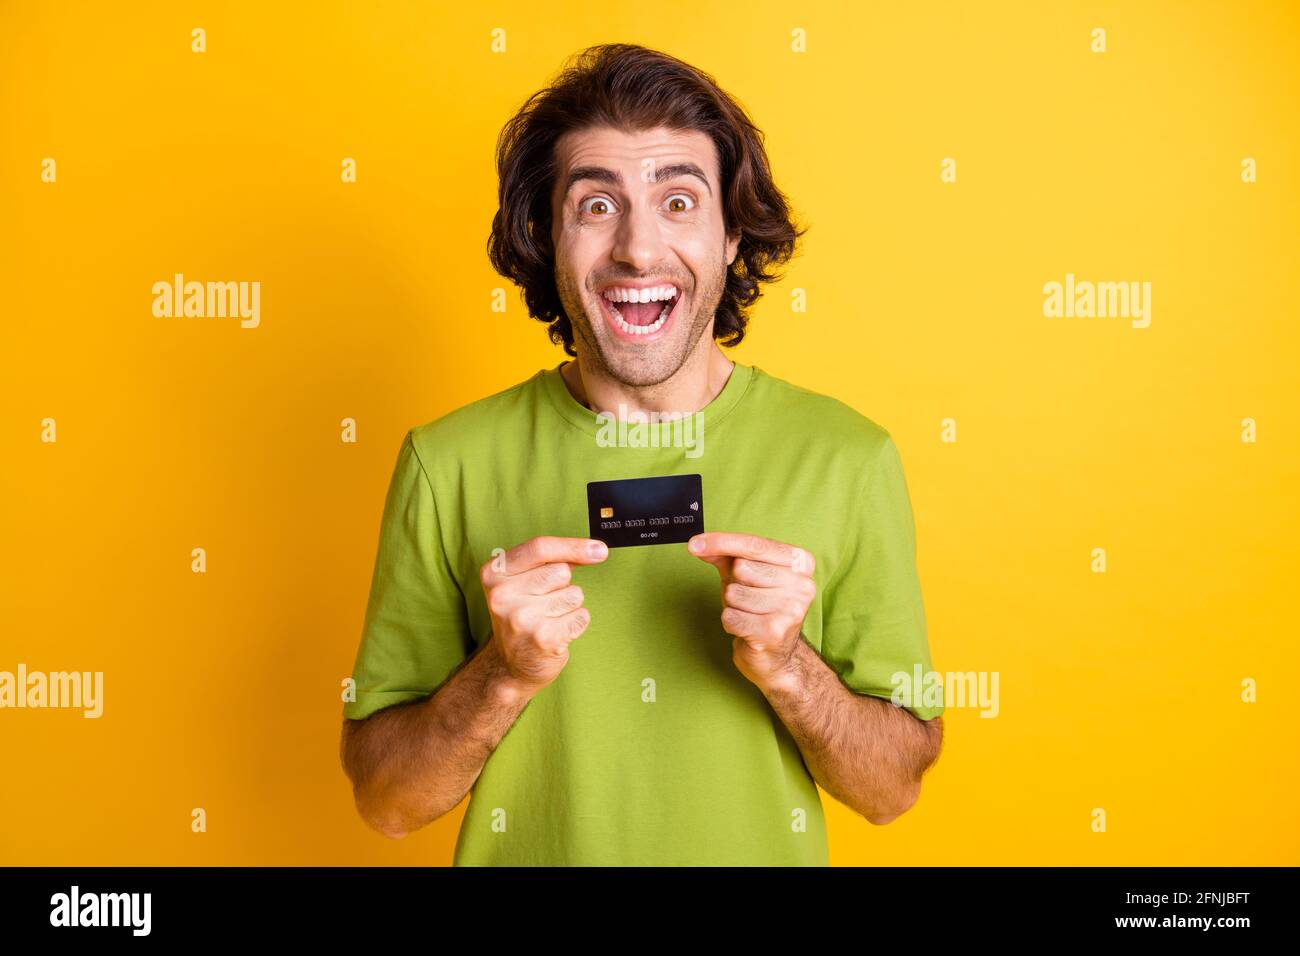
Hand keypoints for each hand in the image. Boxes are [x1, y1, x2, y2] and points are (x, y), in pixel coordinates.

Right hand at [479, 536, 607, 693]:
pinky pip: (581, 616)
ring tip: (548, 619)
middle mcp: (503, 595)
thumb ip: (550, 560)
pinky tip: (557, 633)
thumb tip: (595, 550)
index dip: (573, 546)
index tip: (599, 550)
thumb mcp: (521, 581)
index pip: (539, 548)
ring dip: (569, 606)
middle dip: (563, 585)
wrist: (509, 666)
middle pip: (561, 572)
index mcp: (494, 573)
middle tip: (544, 604)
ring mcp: (522, 618)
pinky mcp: (544, 638)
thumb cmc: (522, 616)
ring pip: (574, 594)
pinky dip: (576, 623)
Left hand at [687, 532, 815, 689]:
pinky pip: (730, 616)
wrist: (775, 656)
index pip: (755, 544)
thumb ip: (725, 555)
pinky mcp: (774, 633)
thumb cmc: (760, 609)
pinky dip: (730, 622)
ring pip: (734, 593)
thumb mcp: (744, 575)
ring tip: (749, 615)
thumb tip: (698, 544)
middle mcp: (803, 585)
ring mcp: (791, 610)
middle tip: (748, 600)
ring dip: (732, 606)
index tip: (694, 544)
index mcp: (801, 563)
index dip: (721, 542)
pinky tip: (746, 628)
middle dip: (734, 584)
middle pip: (742, 568)